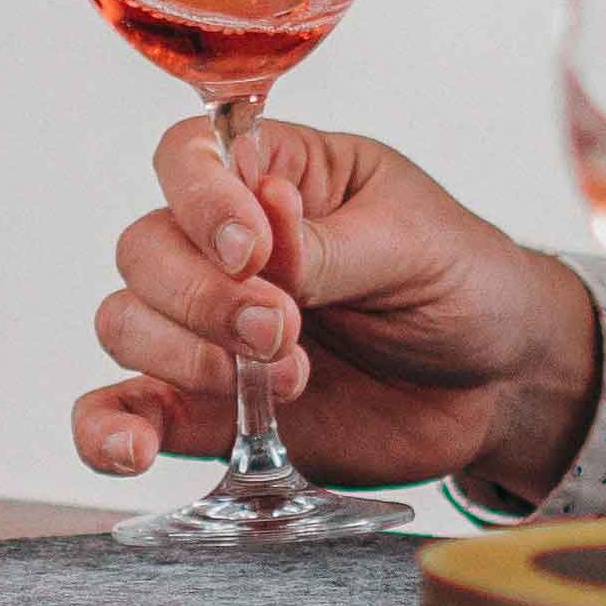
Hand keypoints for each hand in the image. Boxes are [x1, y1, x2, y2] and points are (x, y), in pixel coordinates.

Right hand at [69, 116, 601, 506]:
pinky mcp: (203, 408)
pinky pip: (119, 410)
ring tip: (287, 382)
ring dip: (185, 356)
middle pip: (144, 248)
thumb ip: (329, 243)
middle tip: (285, 331)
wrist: (497, 386)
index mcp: (273, 175)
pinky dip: (107, 429)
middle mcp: (222, 248)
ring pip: (125, 323)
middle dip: (204, 297)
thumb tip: (263, 222)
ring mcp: (205, 329)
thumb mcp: (415, 244)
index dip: (201, 200)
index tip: (252, 252)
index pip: (189, 157)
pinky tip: (135, 449)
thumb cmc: (462, 285)